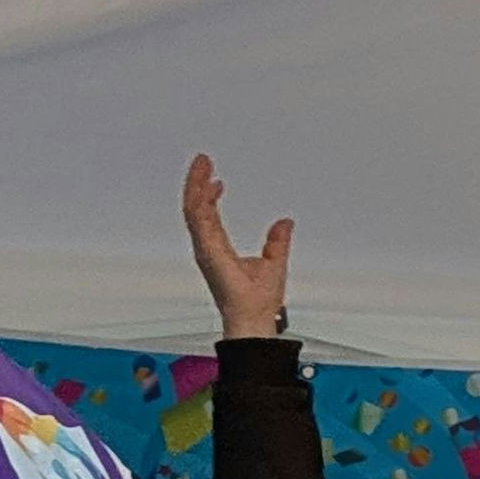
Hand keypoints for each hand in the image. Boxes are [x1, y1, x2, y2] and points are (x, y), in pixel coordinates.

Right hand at [180, 153, 293, 338]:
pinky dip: (201, 199)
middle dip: (197, 182)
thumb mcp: (275, 262)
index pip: (209, 215)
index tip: (216, 179)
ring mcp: (206, 248)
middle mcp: (208, 246)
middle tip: (203, 161)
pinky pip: (200, 219)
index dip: (210, 195)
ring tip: (202, 165)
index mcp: (219, 248)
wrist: (254, 318)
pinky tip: (208, 184)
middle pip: (196, 207)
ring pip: (194, 209)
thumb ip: (278, 241)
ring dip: (196, 185)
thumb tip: (285, 223)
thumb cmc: (258, 301)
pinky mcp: (208, 250)